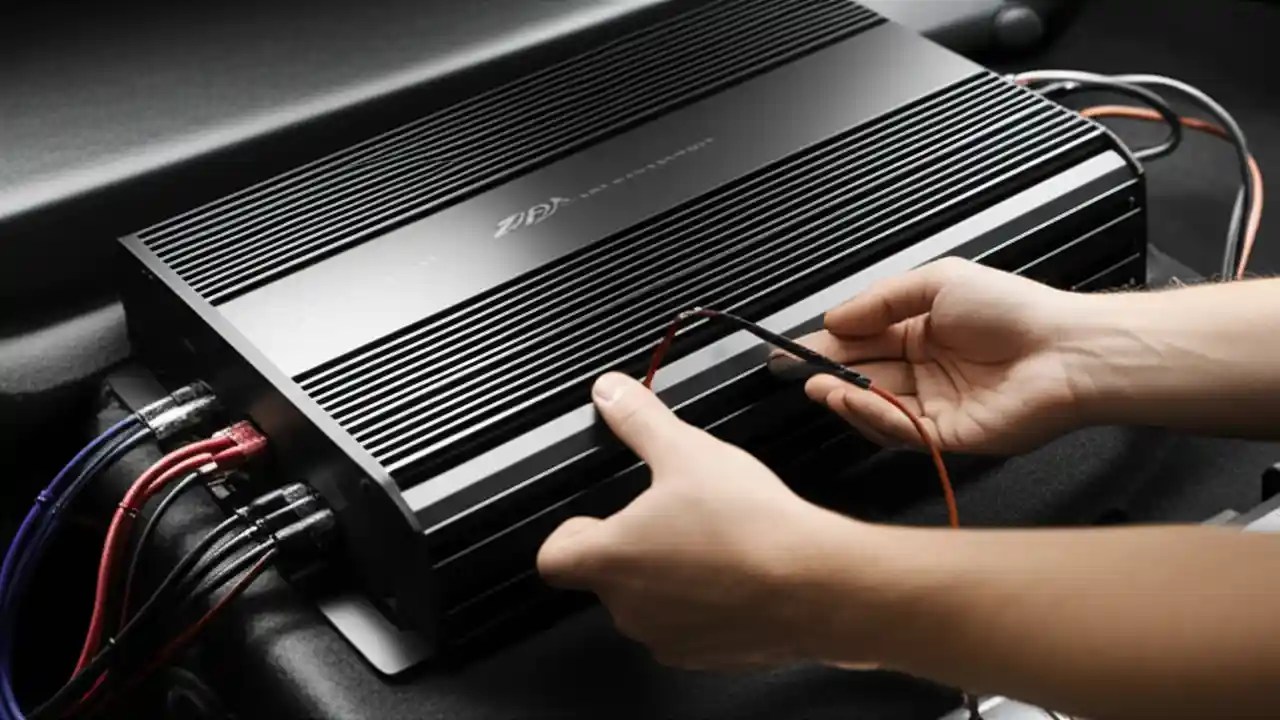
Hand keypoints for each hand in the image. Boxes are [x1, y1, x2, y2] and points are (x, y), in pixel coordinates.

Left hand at [537, 373, 884, 669]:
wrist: (814, 585)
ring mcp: (667, 638)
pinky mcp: (706, 657)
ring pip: (648, 604)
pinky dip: (703, 604)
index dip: (569, 532)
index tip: (594, 516)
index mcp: (610, 558)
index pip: (552, 557)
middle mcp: (628, 608)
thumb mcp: (686, 450)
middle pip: (605, 577)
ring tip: (708, 540)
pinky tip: (734, 573)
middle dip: (631, 547)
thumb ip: (639, 420)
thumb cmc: (749, 525)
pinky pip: (688, 629)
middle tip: (669, 516)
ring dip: (667, 577)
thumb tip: (609, 393)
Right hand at [796, 257, 1092, 453]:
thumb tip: (833, 318)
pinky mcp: (947, 437)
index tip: (793, 348)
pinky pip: (900, 431)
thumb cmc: (1014, 310)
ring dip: (843, 397)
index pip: (863, 341)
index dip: (826, 346)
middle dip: (825, 374)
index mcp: (923, 332)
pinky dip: (872, 416)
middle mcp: (926, 371)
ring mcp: (935, 406)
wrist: (1065, 351)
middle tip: (792, 371)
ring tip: (817, 385)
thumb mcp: (938, 282)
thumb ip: (880, 300)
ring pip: (875, 407)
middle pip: (863, 376)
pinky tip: (852, 398)